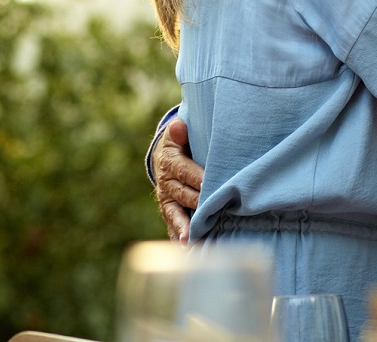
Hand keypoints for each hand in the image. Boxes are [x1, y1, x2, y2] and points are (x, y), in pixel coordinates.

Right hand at [152, 118, 202, 241]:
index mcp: (170, 162)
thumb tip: (178, 127)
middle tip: (210, 213)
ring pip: (174, 214)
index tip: (209, 184)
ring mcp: (167, 200)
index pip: (184, 171)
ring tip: (189, 240)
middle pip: (182, 195)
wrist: (165, 157)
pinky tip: (186, 250)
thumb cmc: (181, 144)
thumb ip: (180, 132)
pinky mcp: (170, 212)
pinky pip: (173, 225)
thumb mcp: (179, 134)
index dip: (196, 178)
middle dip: (196, 204)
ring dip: (182, 227)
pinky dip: (178, 237)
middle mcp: (166, 183)